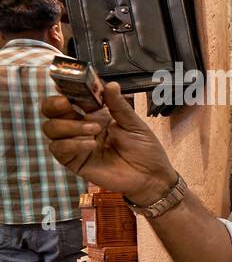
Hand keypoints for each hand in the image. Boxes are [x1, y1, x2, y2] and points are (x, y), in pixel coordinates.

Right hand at [41, 82, 177, 204]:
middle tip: (68, 104)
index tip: (65, 85)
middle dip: (55, 105)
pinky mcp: (75, 161)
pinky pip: (59, 149)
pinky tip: (91, 144)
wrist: (151, 176)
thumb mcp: (134, 124)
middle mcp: (80, 126)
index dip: (64, 89)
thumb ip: (119, 106)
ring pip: (51, 128)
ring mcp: (75, 144)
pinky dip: (72, 144)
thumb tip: (110, 84)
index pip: (70, 97)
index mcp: (94, 114)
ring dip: (69, 126)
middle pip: (51, 111)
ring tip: (94, 129)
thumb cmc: (145, 149)